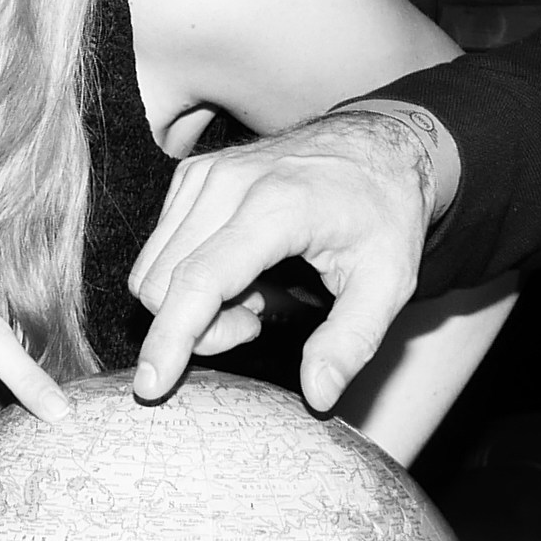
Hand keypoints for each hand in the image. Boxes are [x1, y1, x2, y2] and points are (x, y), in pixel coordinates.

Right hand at [128, 104, 454, 413]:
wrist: (379, 145)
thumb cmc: (385, 213)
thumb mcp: (389, 283)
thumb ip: (351, 342)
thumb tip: (318, 395)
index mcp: (277, 206)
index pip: (199, 281)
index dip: (170, 339)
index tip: (151, 385)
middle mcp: (228, 182)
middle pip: (165, 284)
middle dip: (200, 327)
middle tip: (259, 322)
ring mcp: (204, 174)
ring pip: (154, 270)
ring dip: (192, 304)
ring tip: (256, 296)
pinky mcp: (191, 175)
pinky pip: (160, 249)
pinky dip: (189, 277)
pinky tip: (242, 272)